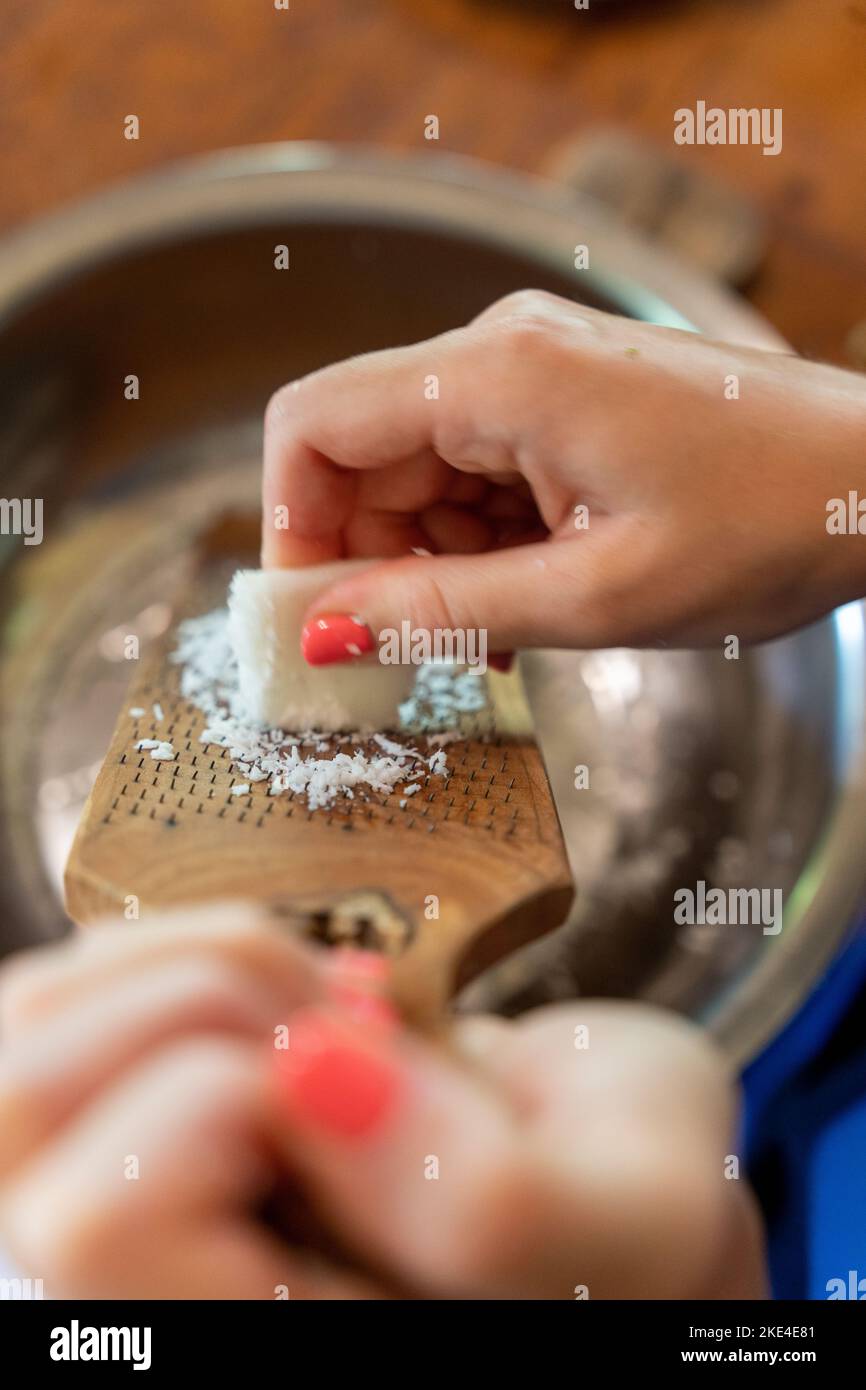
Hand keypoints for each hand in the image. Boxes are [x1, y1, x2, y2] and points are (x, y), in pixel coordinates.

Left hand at [0, 912, 764, 1297]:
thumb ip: (498, 1201)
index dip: (249, 1091)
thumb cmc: (619, 1225)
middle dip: (207, 998)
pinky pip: (51, 996)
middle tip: (338, 1026)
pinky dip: (172, 949)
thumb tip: (309, 1073)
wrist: (586, 1205)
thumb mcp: (636, 1214)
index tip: (372, 1067)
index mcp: (267, 1351)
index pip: (100, 1220)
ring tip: (314, 1014)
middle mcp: (153, 1311)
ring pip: (20, 1041)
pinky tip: (273, 997)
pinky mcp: (113, 1123)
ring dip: (189, 966)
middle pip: (20, 1109)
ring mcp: (110, 1222)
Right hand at [263, 290, 865, 651]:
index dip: (290, 526)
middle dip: (367, 560)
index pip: (315, 424)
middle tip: (407, 653)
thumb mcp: (595, 595)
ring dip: (428, 562)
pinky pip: (472, 476)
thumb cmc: (766, 524)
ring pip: (414, 474)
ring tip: (495, 632)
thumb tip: (324, 631)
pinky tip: (524, 597)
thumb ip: (445, 611)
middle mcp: (502, 353)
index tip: (314, 618)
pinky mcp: (559, 401)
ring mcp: (532, 372)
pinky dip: (476, 545)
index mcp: (501, 375)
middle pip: (359, 455)